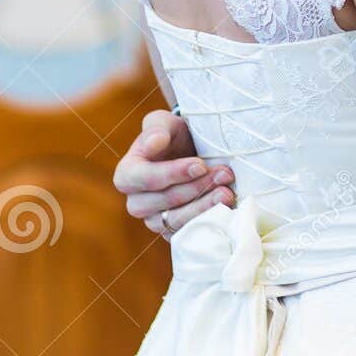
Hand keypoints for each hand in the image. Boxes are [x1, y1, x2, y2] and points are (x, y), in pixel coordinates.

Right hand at [113, 109, 234, 236]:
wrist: (187, 152)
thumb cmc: (171, 136)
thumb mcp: (163, 123)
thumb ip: (156, 128)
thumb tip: (154, 143)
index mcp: (127, 175)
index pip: (146, 179)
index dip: (173, 173)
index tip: (200, 165)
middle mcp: (136, 202)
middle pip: (165, 202)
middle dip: (197, 188)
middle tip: (224, 174)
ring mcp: (154, 220)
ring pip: (178, 220)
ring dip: (205, 206)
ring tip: (228, 193)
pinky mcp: (173, 231)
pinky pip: (189, 232)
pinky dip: (208, 220)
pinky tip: (226, 208)